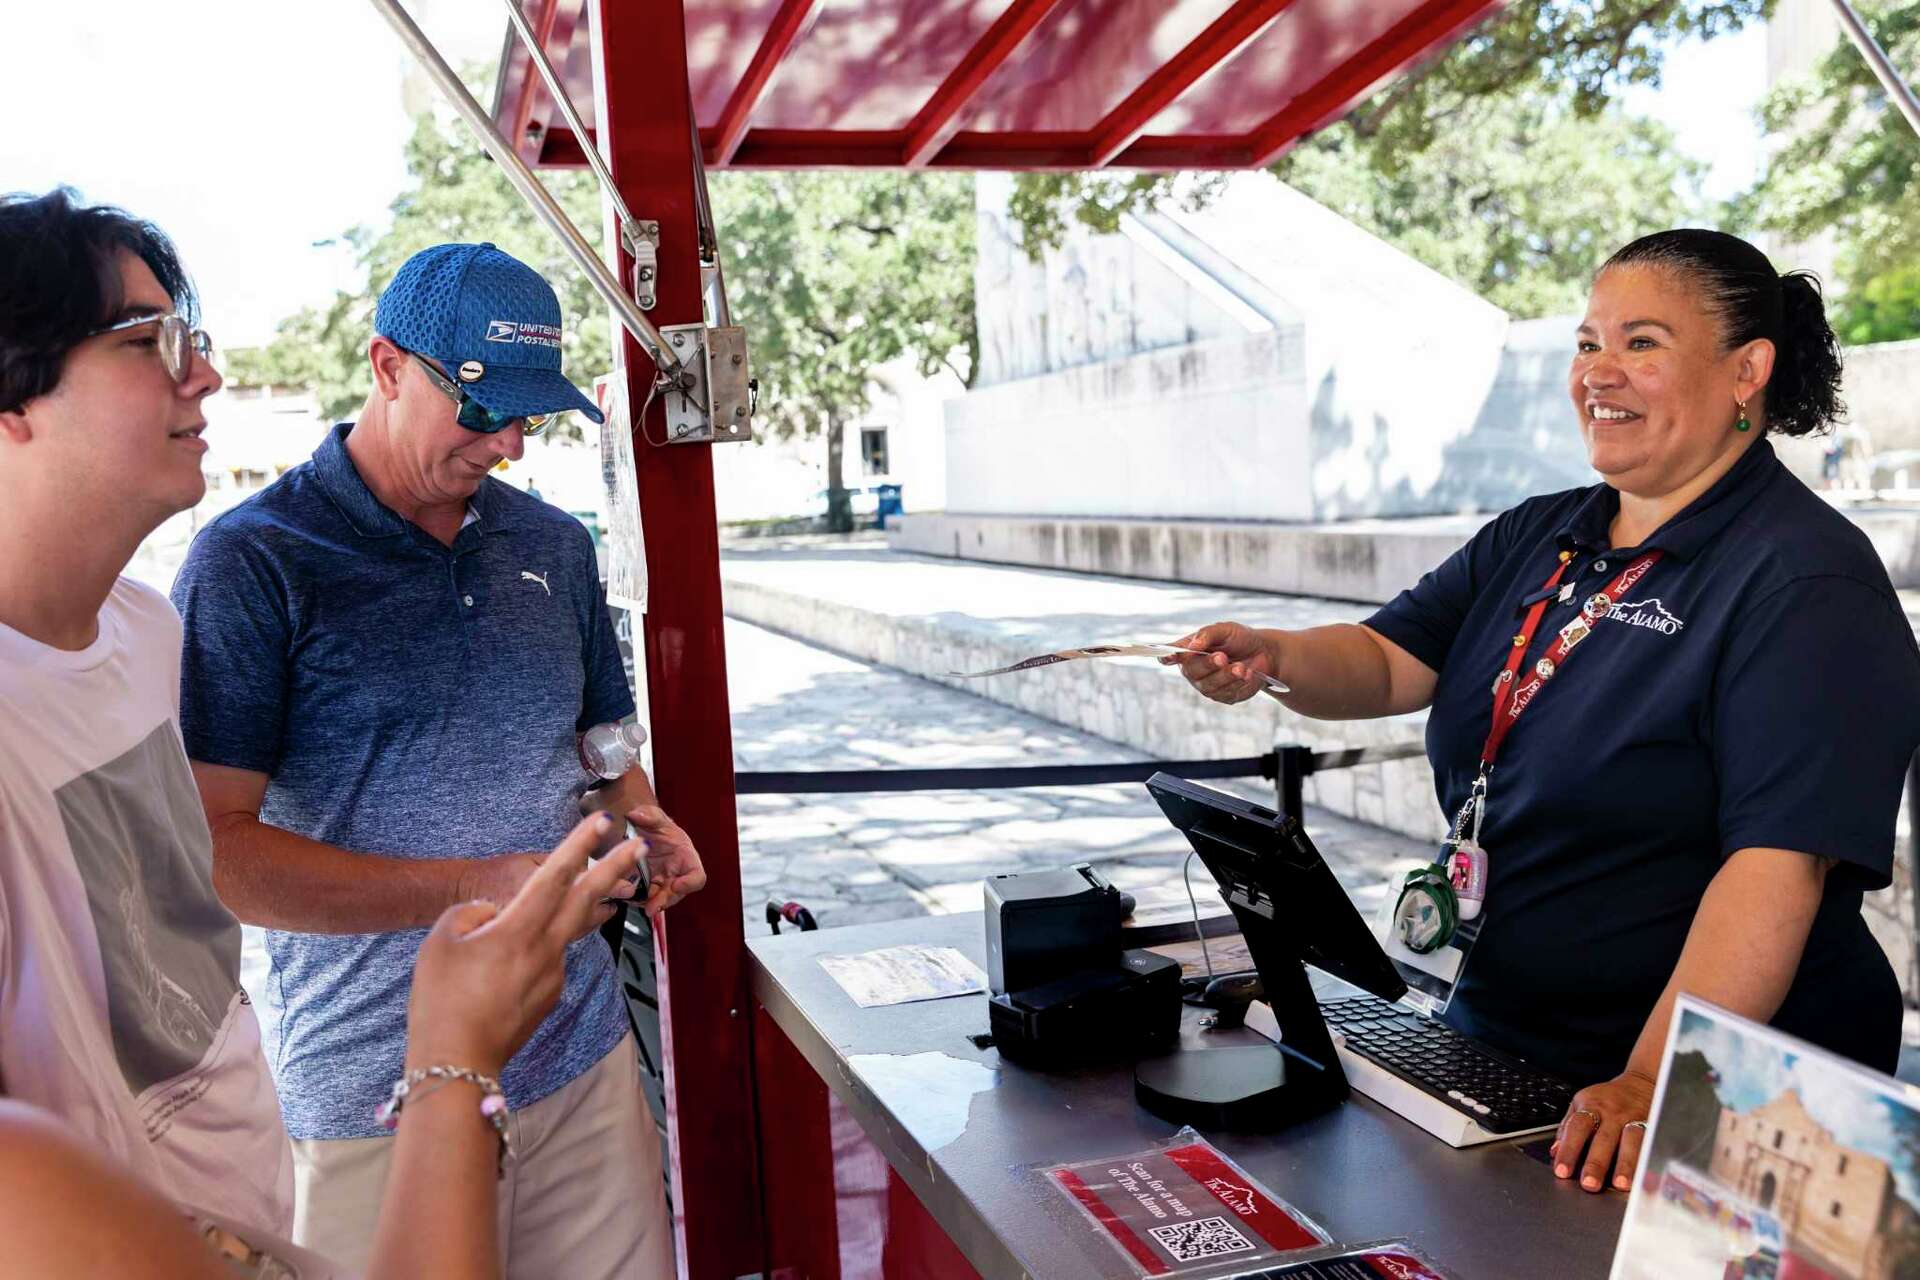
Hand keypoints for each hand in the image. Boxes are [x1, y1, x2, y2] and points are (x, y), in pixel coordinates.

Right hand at [405, 812, 644, 1074]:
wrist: (457, 1063)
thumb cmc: (442, 1000)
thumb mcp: (441, 941)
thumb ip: (472, 913)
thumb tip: (494, 913)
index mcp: (520, 930)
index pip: (556, 876)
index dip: (579, 846)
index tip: (602, 823)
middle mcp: (547, 950)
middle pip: (587, 899)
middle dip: (615, 869)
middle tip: (640, 846)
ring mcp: (553, 976)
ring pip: (559, 933)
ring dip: (555, 920)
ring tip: (502, 942)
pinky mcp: (550, 997)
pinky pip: (543, 962)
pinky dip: (528, 955)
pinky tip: (493, 978)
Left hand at [624, 804, 705, 918]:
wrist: (637, 828)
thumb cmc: (653, 822)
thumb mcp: (653, 816)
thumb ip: (649, 815)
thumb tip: (638, 815)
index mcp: (685, 857)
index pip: (697, 876)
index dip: (689, 883)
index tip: (677, 885)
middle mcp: (676, 873)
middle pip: (676, 894)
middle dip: (664, 901)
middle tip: (652, 907)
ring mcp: (661, 881)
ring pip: (659, 899)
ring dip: (649, 904)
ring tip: (636, 903)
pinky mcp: (645, 886)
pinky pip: (643, 898)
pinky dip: (635, 899)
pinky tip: (625, 897)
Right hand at [1161, 622, 1277, 704]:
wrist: (1264, 652)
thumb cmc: (1239, 638)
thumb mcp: (1225, 629)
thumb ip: (1208, 634)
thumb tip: (1193, 645)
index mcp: (1188, 652)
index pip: (1168, 656)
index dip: (1166, 657)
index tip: (1170, 656)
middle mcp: (1194, 671)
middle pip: (1192, 672)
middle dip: (1208, 665)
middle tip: (1223, 657)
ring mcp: (1208, 686)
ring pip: (1211, 686)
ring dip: (1228, 675)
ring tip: (1242, 666)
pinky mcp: (1225, 697)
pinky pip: (1228, 694)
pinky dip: (1240, 683)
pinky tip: (1249, 673)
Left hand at [1551, 1069, 1656, 1192]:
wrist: (1640, 1084)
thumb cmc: (1607, 1099)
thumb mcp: (1582, 1103)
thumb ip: (1568, 1127)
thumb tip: (1555, 1152)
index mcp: (1592, 1106)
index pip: (1577, 1128)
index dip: (1569, 1150)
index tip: (1562, 1171)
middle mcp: (1614, 1114)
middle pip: (1604, 1139)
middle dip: (1596, 1163)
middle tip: (1589, 1184)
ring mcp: (1635, 1120)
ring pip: (1632, 1142)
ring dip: (1626, 1164)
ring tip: (1620, 1184)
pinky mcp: (1654, 1127)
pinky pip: (1651, 1145)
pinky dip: (1648, 1163)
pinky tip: (1645, 1180)